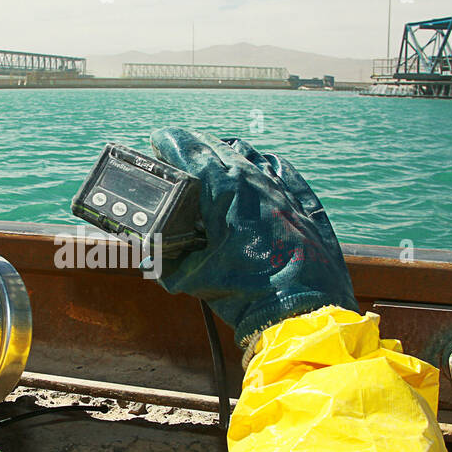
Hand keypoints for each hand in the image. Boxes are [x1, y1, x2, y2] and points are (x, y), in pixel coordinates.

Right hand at [149, 127, 356, 347]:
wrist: (300, 310)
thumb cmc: (246, 293)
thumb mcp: (193, 278)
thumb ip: (166, 262)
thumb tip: (150, 257)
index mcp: (223, 190)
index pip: (189, 151)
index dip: (169, 143)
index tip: (159, 140)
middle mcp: (253, 179)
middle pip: (217, 147)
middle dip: (193, 146)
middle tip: (178, 151)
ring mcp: (281, 187)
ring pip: (249, 153)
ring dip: (226, 152)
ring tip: (212, 159)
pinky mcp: (302, 201)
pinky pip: (280, 168)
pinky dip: (262, 164)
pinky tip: (256, 167)